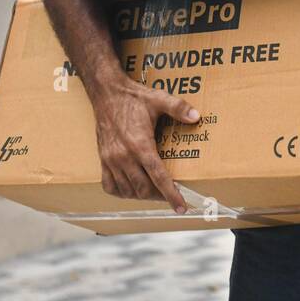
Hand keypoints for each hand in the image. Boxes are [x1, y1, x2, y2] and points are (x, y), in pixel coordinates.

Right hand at [91, 76, 199, 212]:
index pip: (158, 177)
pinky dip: (122, 192)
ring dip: (142, 196)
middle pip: (143, 188)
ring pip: (127, 190)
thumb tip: (197, 117)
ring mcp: (111, 160)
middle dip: (159, 196)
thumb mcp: (159, 99)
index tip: (180, 207)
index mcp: (140, 144)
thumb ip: (178, 108)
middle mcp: (124, 156)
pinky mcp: (102, 160)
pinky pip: (109, 186)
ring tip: (156, 193)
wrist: (106, 93)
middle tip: (172, 195)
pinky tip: (132, 189)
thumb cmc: (133, 98)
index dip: (170, 194)